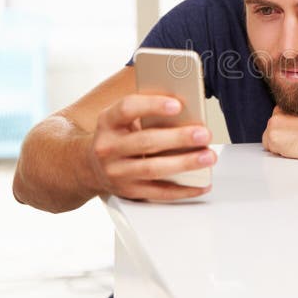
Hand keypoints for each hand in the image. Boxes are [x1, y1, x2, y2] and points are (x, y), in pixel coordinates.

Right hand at [87, 94, 215, 200]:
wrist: (90, 166)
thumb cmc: (117, 136)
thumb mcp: (122, 118)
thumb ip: (147, 111)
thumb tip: (187, 108)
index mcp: (108, 122)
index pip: (128, 109)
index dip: (153, 106)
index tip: (178, 105)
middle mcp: (108, 148)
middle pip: (145, 142)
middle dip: (178, 138)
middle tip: (203, 134)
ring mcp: (117, 172)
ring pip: (153, 169)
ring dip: (185, 163)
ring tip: (207, 156)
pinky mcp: (129, 192)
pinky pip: (159, 192)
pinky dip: (184, 190)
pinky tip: (202, 183)